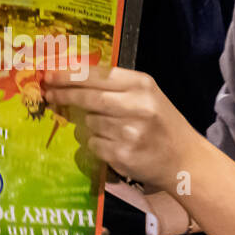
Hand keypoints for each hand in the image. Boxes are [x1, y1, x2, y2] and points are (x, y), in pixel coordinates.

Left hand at [44, 67, 200, 188]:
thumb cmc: (162, 124)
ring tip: (102, 126)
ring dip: (84, 124)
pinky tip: (110, 143)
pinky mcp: (123, 154)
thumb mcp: (147, 96)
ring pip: (88, 123)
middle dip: (65, 95)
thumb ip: (115, 87)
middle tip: (49, 95)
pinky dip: (94, 143)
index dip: (70, 75)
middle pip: (88, 97)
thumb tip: (71, 81)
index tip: (50, 75)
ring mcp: (129, 132)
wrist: (185, 160)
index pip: (98, 74)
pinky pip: (93, 144)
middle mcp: (137, 106)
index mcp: (142, 85)